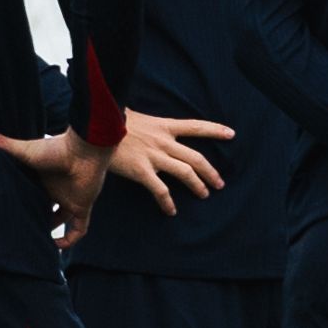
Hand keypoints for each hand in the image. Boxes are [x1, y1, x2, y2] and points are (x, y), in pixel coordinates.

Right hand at [0, 122, 113, 247]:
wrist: (84, 151)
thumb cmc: (54, 148)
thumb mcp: (22, 150)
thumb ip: (1, 143)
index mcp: (41, 178)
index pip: (29, 194)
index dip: (20, 203)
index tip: (6, 213)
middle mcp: (54, 190)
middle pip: (43, 208)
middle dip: (33, 219)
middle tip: (18, 232)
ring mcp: (69, 199)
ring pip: (60, 220)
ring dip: (50, 231)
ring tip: (35, 242)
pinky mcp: (82, 207)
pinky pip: (78, 229)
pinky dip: (69, 239)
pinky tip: (56, 247)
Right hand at [101, 115, 232, 213]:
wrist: (95, 129)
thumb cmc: (111, 122)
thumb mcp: (134, 116)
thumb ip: (146, 124)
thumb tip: (140, 120)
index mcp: (163, 126)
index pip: (195, 126)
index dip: (214, 130)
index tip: (231, 134)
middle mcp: (163, 141)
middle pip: (195, 158)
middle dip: (211, 172)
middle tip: (219, 183)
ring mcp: (153, 156)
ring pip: (185, 173)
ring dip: (198, 185)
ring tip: (204, 194)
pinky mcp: (141, 170)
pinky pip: (160, 190)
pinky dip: (168, 202)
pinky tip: (171, 211)